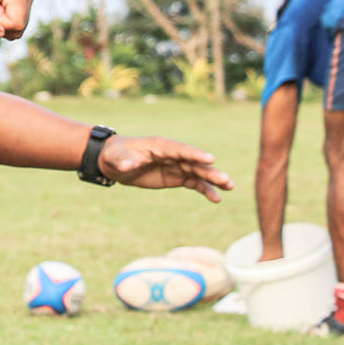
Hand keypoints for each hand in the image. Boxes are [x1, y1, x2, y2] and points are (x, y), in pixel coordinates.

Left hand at [98, 136, 233, 202]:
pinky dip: (205, 190)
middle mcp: (172, 154)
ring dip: (213, 180)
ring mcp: (176, 165)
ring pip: (198, 172)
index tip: (211, 159)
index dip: (195, 154)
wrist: (114, 162)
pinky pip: (193, 183)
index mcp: (160, 145)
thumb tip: (126, 165)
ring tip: (229, 187)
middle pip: (194, 162)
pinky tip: (216, 198)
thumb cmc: (115, 155)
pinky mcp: (176, 177)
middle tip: (226, 180)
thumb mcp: (116, 157)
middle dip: (209, 171)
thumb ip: (123, 160)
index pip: (180, 149)